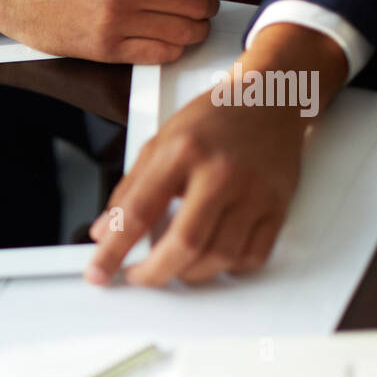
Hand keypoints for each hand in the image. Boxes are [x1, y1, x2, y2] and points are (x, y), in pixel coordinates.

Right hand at [0, 0, 218, 63]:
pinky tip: (162, 43)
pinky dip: (171, 51)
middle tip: (196, 12)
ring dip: (192, 33)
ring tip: (182, 29)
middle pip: (199, 4)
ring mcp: (119, 19)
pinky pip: (161, 54)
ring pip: (186, 32)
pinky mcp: (108, 48)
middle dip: (204, 9)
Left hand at [84, 23, 348, 285]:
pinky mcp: (279, 207)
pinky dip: (227, 268)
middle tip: (138, 277)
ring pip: (220, 257)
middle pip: (186, 243)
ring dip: (189, 274)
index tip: (98, 272)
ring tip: (173, 265)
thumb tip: (104, 232)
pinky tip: (211, 257)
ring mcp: (255, 192)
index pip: (140, 212)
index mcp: (182, 152)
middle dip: (154, 273)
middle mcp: (221, 172)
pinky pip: (252, 256)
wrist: (270, 100)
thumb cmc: (212, 120)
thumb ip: (129, 190)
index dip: (114, 250)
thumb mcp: (159, 143)